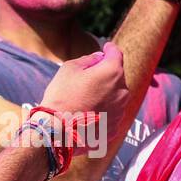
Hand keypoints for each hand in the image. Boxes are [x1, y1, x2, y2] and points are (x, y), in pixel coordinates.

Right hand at [38, 41, 127, 156]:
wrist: (58, 132)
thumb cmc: (62, 97)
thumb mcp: (69, 69)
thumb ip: (88, 60)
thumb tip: (99, 58)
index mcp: (112, 72)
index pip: (116, 54)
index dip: (110, 49)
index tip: (106, 48)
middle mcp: (122, 92)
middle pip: (117, 77)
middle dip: (106, 74)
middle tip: (89, 78)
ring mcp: (120, 112)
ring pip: (115, 97)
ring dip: (105, 94)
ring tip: (86, 100)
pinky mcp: (115, 128)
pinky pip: (111, 115)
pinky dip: (103, 112)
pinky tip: (88, 115)